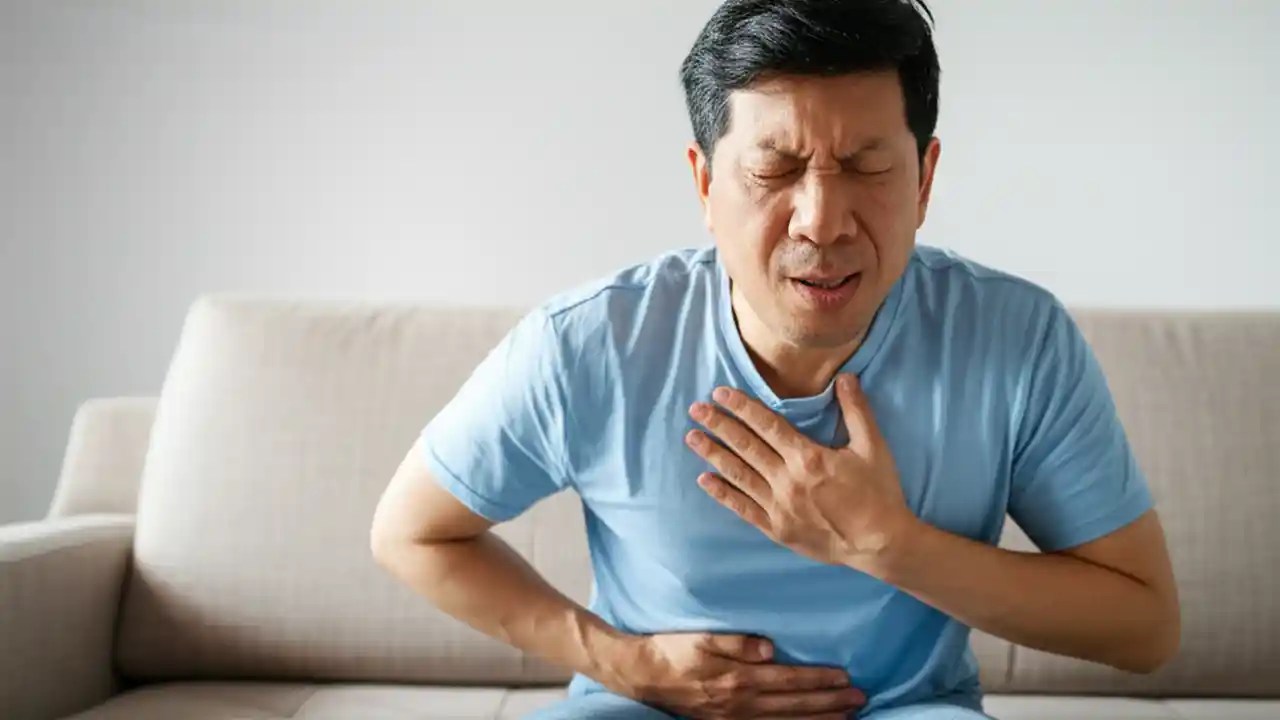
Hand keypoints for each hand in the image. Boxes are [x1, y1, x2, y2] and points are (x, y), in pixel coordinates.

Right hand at [608, 632, 864, 718]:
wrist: (643, 675)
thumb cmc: (674, 650)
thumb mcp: (703, 637)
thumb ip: (738, 642)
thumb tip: (770, 648)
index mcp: (738, 678)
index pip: (789, 679)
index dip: (819, 679)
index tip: (845, 677)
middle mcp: (741, 703)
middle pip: (795, 704)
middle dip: (830, 702)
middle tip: (860, 698)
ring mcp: (736, 718)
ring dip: (820, 718)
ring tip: (848, 715)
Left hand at [685, 374, 917, 574]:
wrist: (880, 544)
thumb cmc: (879, 493)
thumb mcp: (873, 447)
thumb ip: (857, 410)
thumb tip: (845, 377)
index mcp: (808, 458)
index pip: (767, 425)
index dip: (742, 407)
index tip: (720, 393)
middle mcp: (787, 480)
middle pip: (746, 446)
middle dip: (718, 425)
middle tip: (695, 409)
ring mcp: (779, 507)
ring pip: (739, 475)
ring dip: (714, 454)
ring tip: (692, 438)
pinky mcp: (777, 529)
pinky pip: (743, 508)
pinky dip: (722, 494)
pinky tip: (704, 480)